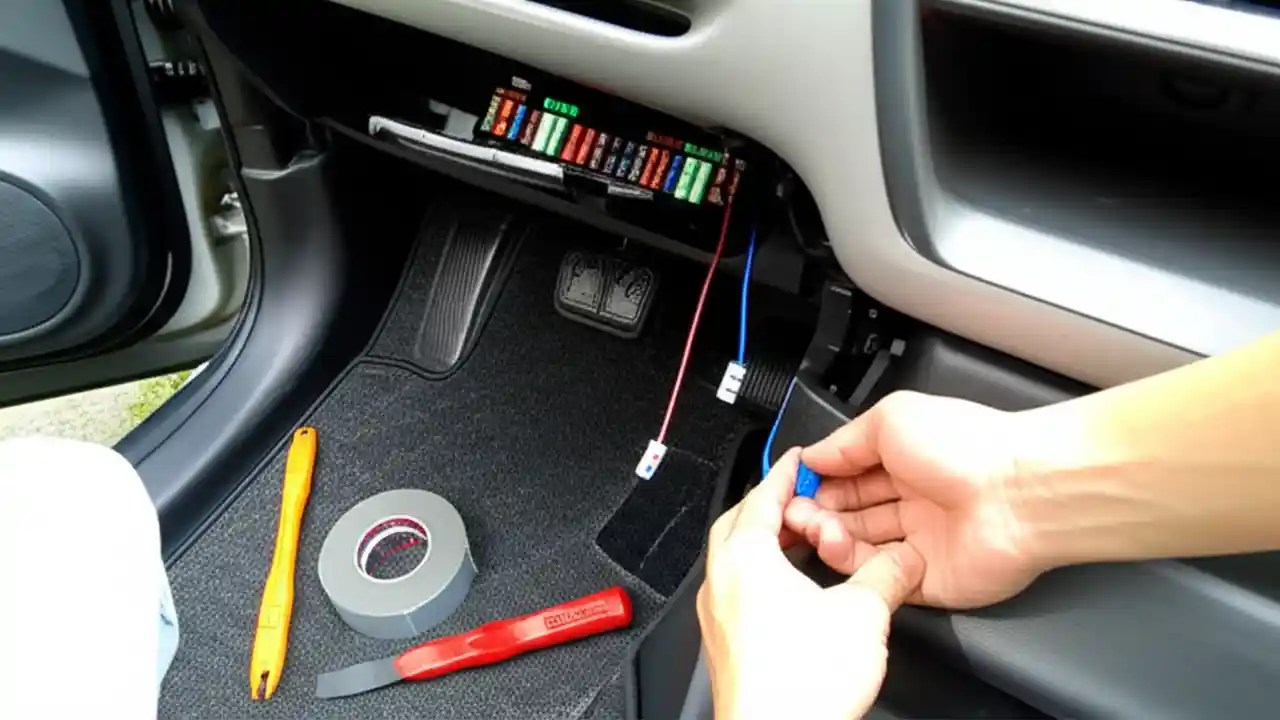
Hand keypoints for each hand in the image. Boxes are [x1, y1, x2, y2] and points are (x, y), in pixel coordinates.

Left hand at [698, 448, 924, 719]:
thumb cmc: (801, 684)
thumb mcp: (863, 614)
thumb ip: (888, 574)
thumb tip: (906, 558)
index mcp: (745, 558)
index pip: (762, 495)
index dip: (785, 472)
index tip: (798, 459)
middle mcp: (720, 582)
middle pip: (737, 523)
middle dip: (769, 505)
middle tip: (802, 500)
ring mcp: (715, 617)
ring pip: (733, 559)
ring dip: (763, 543)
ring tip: (801, 544)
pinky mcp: (723, 646)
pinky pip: (735, 592)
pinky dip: (759, 577)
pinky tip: (789, 595)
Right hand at [786, 391, 1044, 608]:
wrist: (1020, 493)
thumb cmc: (964, 446)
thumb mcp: (889, 420)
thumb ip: (844, 442)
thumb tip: (812, 456)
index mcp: (907, 459)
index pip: (849, 475)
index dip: (818, 481)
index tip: (791, 485)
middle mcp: (914, 500)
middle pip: (851, 513)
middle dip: (816, 511)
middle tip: (792, 511)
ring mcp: (921, 541)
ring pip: (859, 547)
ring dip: (829, 536)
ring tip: (812, 526)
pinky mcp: (927, 580)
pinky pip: (880, 578)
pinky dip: (854, 565)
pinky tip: (839, 546)